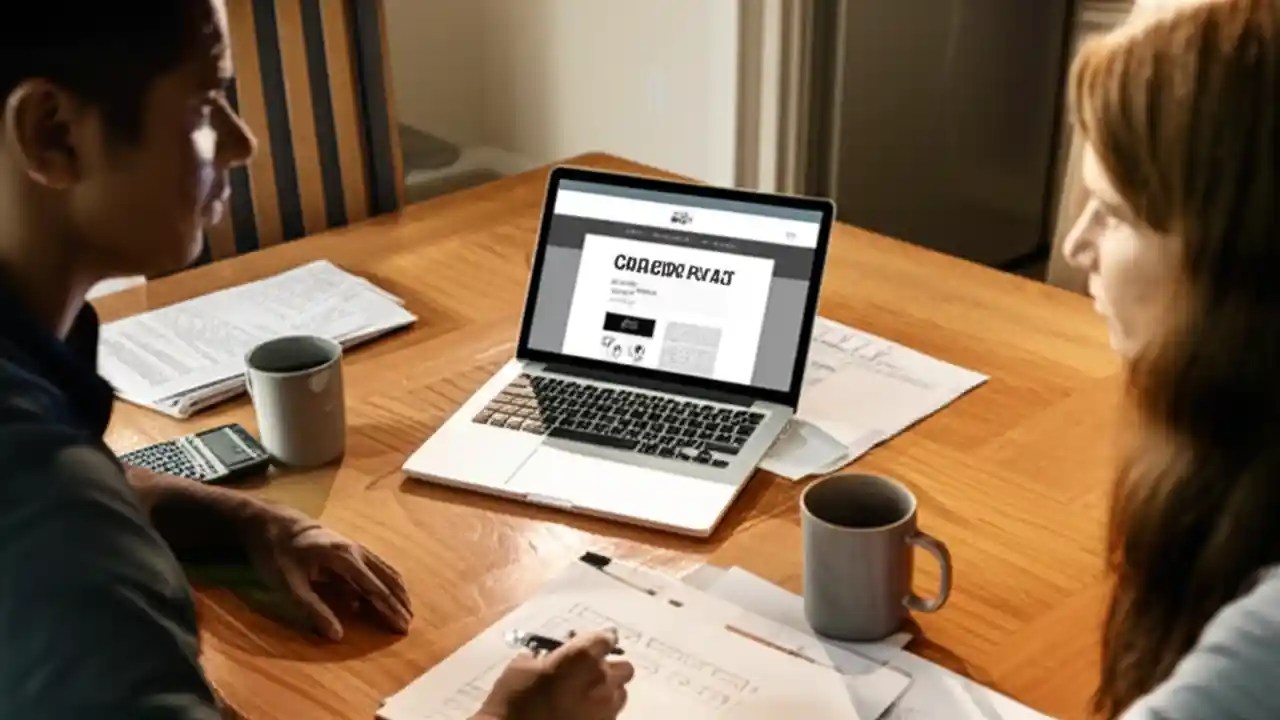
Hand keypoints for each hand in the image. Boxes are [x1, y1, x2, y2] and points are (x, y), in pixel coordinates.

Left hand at [242, 505, 411, 640]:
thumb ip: (314, 610)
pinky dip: (387, 579)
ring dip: (397, 590)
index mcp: (345, 559)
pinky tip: (388, 589)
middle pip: (385, 579)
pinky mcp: (348, 547)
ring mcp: (354, 546)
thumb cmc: (277, 554)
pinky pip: (376, 564)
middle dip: (399, 602)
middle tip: (409, 624)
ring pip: (384, 569)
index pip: (374, 589)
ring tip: (406, 609)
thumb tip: (338, 636)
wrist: (271, 522)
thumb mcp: (289, 585)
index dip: (389, 610)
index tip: (401, 628)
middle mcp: (356, 550)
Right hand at [473, 630, 633, 719]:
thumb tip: (548, 657)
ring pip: (621, 693)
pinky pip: (610, 716)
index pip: (605, 638)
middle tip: (587, 672)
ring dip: (608, 691)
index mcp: (582, 658)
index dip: (599, 639)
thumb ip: (543, 658)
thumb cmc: (513, 702)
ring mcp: (606, 710)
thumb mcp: (520, 668)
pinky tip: (581, 714)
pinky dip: (600, 712)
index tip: (591, 642)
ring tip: (586, 696)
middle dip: (609, 668)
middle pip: (623, 667)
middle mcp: (602, 681)